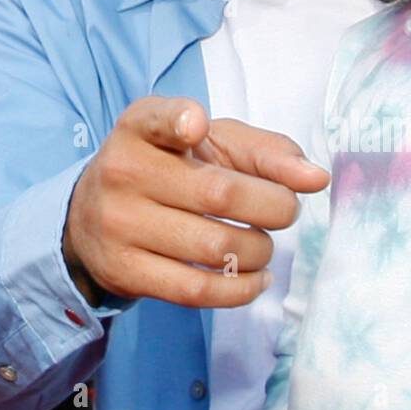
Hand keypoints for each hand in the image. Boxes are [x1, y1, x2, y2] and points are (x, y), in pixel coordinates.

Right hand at [62, 97, 328, 308]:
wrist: (95, 218)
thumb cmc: (172, 170)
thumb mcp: (213, 144)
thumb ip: (267, 151)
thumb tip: (316, 178)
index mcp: (141, 128)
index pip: (156, 119)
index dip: (179, 121)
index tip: (196, 125)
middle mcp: (122, 172)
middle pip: (219, 194)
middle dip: (274, 208)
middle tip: (285, 211)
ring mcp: (118, 225)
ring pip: (213, 247)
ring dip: (260, 252)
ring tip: (264, 245)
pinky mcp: (125, 272)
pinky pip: (196, 290)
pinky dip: (240, 289)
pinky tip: (257, 279)